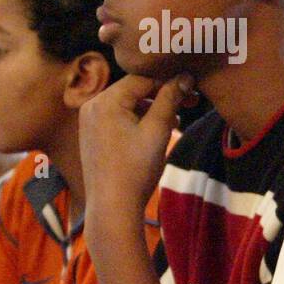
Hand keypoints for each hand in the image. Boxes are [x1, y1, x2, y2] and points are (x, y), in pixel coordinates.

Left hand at [78, 73, 191, 217]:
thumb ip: (170, 98)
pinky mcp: (92, 135)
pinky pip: (119, 118)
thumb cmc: (135, 170)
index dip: (170, 81)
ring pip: (128, 104)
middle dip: (162, 96)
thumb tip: (184, 76)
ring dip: (152, 109)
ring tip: (176, 121)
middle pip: (134, 90)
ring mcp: (89, 121)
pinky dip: (138, 120)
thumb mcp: (158, 130)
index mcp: (105, 101)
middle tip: (191, 102)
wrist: (113, 207)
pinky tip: (157, 131)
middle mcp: (92, 106)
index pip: (142, 78)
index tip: (193, 87)